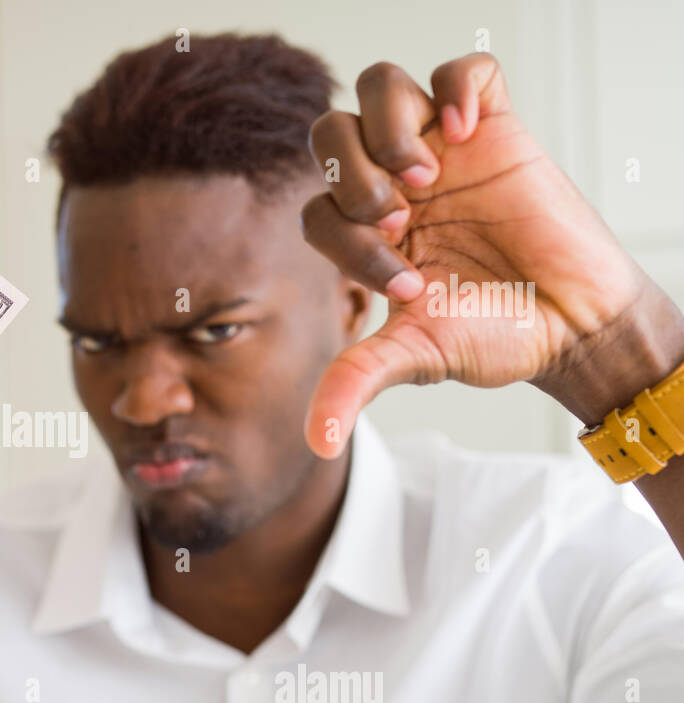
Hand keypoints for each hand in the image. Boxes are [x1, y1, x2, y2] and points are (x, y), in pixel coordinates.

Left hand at [300, 53, 683, 455]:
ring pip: (379, 87)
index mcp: (366, 233)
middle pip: (329, 134)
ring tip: (427, 174)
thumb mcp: (417, 356)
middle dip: (350, 172)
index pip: (316, 209)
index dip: (344, 240)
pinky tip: (467, 131)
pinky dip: (456, 87)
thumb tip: (317, 442)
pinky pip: (463, 71)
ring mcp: (442, 153)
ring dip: (387, 126)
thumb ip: (356, 382)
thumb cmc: (496, 335)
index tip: (407, 281)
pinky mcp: (497, 129)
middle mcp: (395, 186)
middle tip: (399, 214)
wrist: (575, 323)